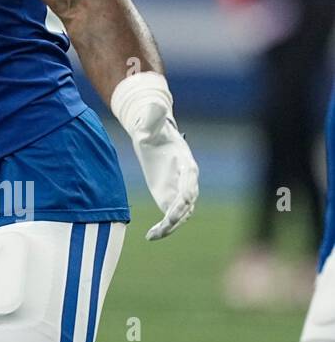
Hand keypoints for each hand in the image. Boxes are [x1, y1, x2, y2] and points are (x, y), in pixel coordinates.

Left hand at [128, 100, 198, 240]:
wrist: (151, 137)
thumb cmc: (152, 130)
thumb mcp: (149, 125)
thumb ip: (152, 119)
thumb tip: (154, 104)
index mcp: (186, 163)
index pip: (190, 180)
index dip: (187, 192)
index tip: (182, 202)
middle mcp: (187, 181)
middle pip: (189, 200)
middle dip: (180, 212)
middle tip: (167, 221)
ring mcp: (179, 192)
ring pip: (182, 214)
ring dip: (171, 225)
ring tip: (155, 234)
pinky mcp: (169, 200)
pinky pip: (170, 219)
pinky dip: (163, 229)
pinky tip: (150, 237)